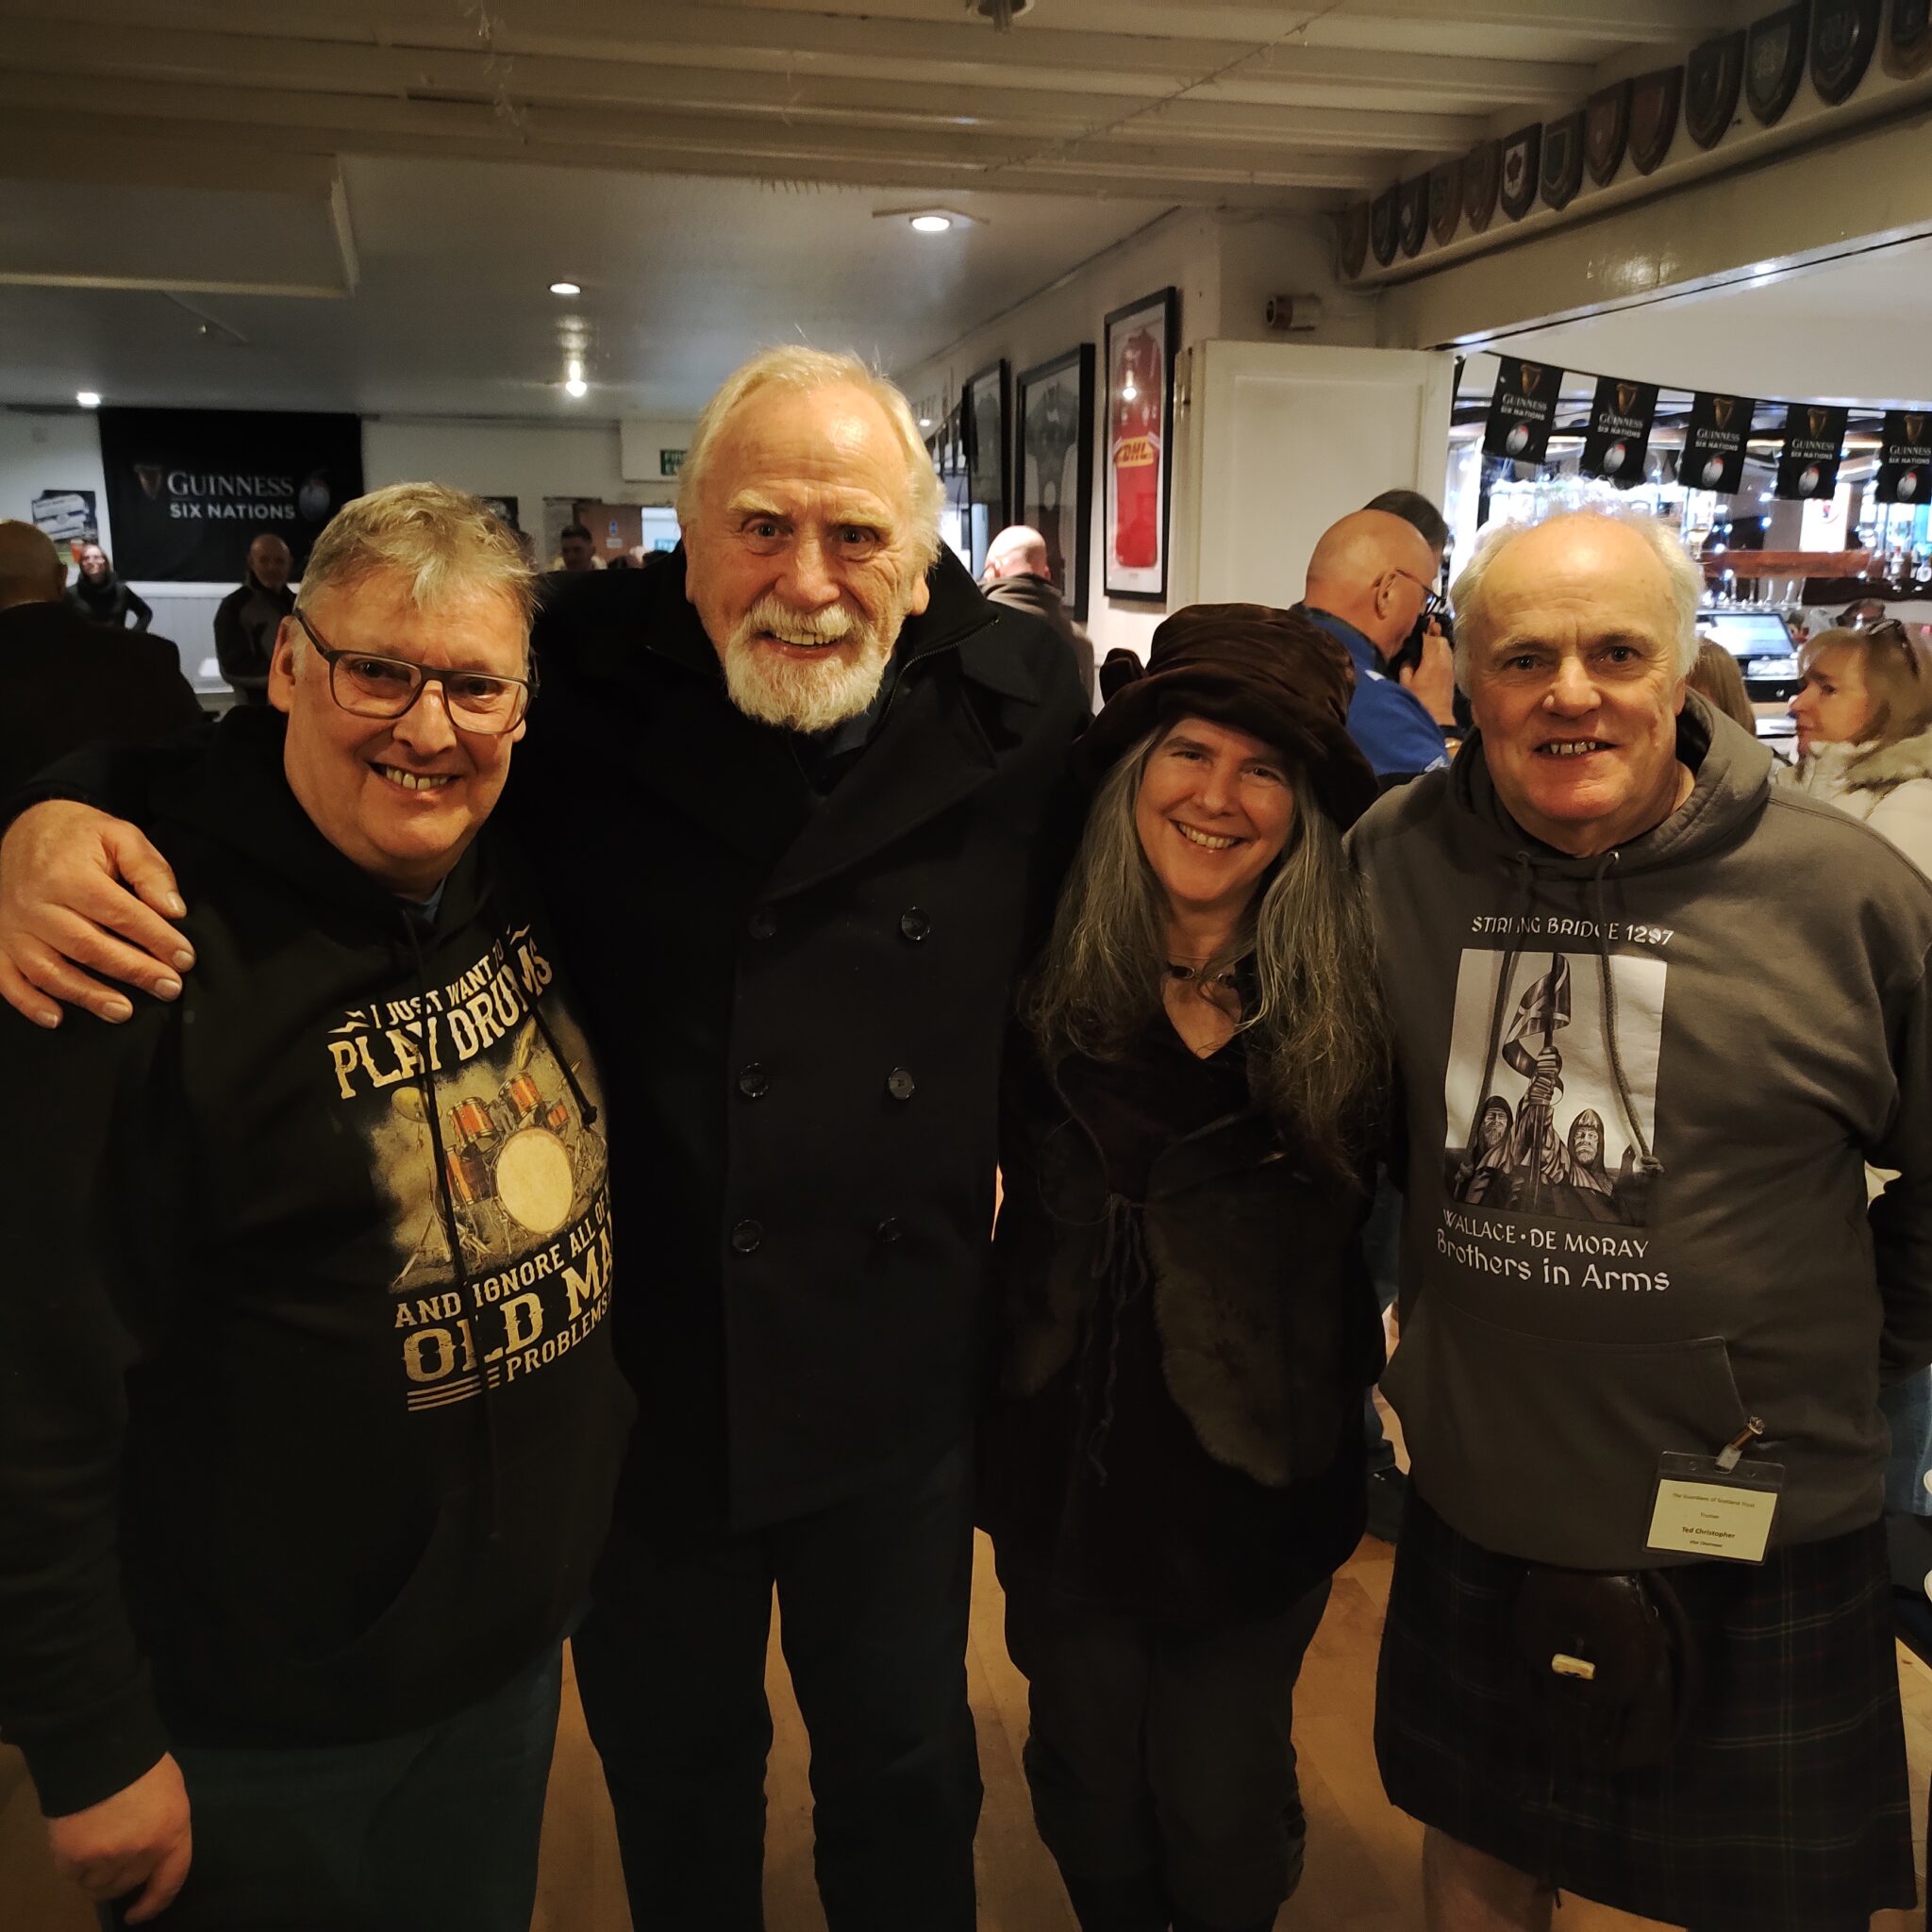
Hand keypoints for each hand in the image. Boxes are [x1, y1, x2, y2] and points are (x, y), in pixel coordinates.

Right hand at [0, 803, 191, 1026]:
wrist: (28, 828)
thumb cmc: (79, 836)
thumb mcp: (121, 836)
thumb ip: (150, 870)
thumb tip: (174, 910)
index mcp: (69, 876)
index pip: (120, 914)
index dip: (156, 939)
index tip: (184, 959)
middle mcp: (37, 904)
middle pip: (88, 947)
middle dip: (134, 971)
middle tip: (168, 987)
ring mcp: (14, 925)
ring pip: (49, 969)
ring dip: (87, 995)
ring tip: (123, 1011)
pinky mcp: (0, 940)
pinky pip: (8, 978)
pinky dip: (29, 1002)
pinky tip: (56, 1017)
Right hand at [47, 1755, 191, 1924]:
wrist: (99, 1747)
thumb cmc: (141, 1763)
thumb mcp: (169, 1792)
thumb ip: (164, 1825)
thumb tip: (151, 1850)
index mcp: (174, 1831)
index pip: (170, 1881)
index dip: (154, 1903)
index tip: (137, 1913)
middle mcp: (144, 1852)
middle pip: (127, 1884)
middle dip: (120, 1875)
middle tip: (111, 1852)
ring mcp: (109, 1857)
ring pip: (98, 1885)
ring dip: (95, 1872)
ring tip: (94, 1841)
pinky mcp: (76, 1857)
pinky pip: (73, 1875)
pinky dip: (73, 1864)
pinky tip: (77, 1838)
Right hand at [1399, 625, 1458, 727]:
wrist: (1437, 718)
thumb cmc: (1419, 702)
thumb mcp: (1405, 683)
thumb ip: (1406, 666)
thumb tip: (1409, 657)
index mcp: (1432, 660)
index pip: (1430, 637)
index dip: (1425, 628)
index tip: (1421, 620)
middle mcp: (1444, 660)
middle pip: (1441, 639)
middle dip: (1433, 633)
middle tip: (1423, 631)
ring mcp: (1449, 667)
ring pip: (1446, 646)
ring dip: (1437, 642)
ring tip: (1427, 641)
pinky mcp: (1451, 674)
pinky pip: (1447, 655)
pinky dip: (1441, 651)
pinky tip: (1432, 656)